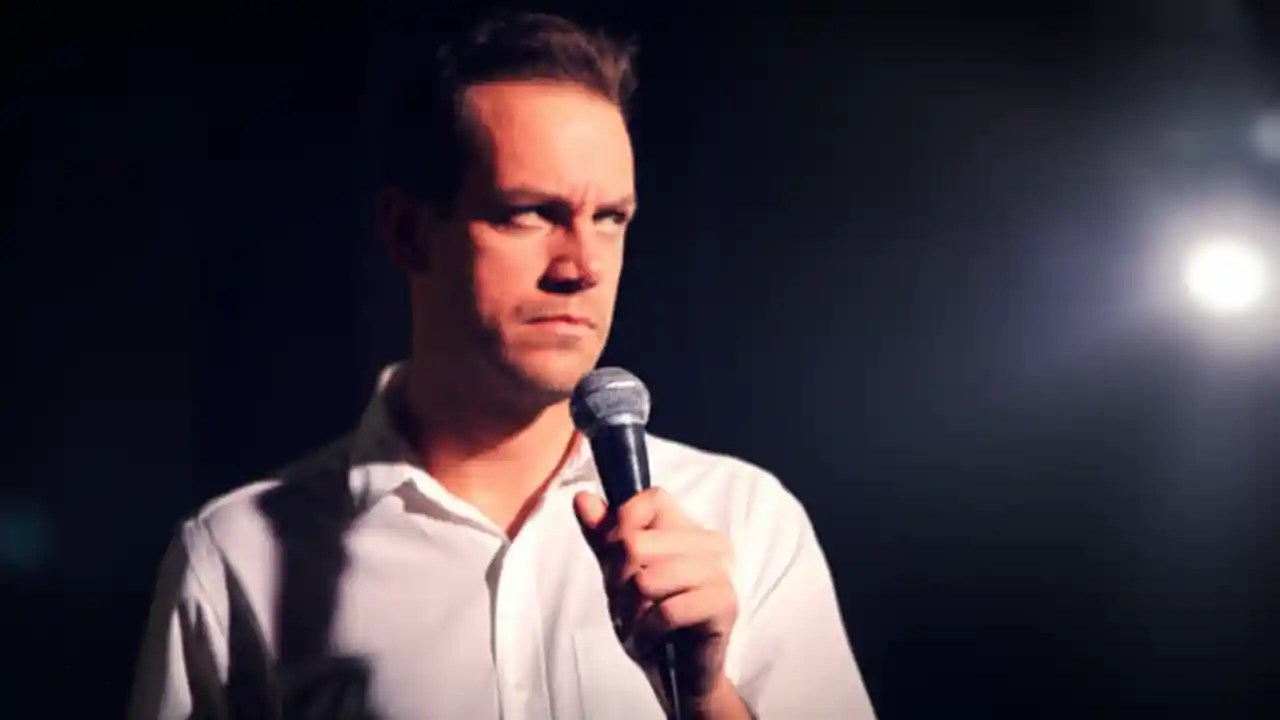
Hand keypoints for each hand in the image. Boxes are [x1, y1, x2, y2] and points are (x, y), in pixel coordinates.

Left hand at [574, 487, 739, 714]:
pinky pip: (667, 610)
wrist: (682, 678)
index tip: (616, 559)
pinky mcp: (725, 605)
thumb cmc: (653, 623)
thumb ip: (603, 536)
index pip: (651, 498)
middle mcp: (713, 544)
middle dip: (617, 581)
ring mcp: (722, 573)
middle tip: (628, 606)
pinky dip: (647, 632)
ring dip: (629, 612)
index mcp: (691, 529)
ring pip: (646, 578)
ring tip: (639, 625)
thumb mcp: (619, 576)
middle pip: (636, 542)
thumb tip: (581, 497)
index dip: (621, 525)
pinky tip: (651, 640)